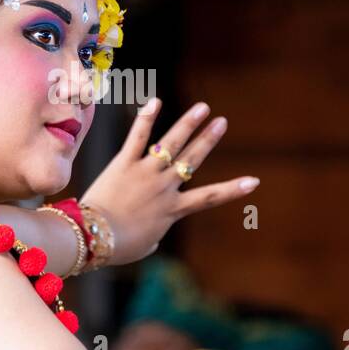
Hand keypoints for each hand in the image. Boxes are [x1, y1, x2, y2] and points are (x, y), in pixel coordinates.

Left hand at [79, 97, 258, 265]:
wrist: (95, 237)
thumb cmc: (118, 247)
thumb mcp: (145, 246)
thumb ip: (154, 235)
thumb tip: (153, 236)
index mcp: (172, 209)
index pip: (209, 197)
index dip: (233, 189)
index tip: (253, 181)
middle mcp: (164, 187)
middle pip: (192, 159)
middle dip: (208, 139)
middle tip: (222, 122)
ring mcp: (145, 173)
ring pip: (171, 143)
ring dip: (189, 123)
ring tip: (203, 107)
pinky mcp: (124, 164)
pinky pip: (137, 138)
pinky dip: (147, 119)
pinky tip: (156, 101)